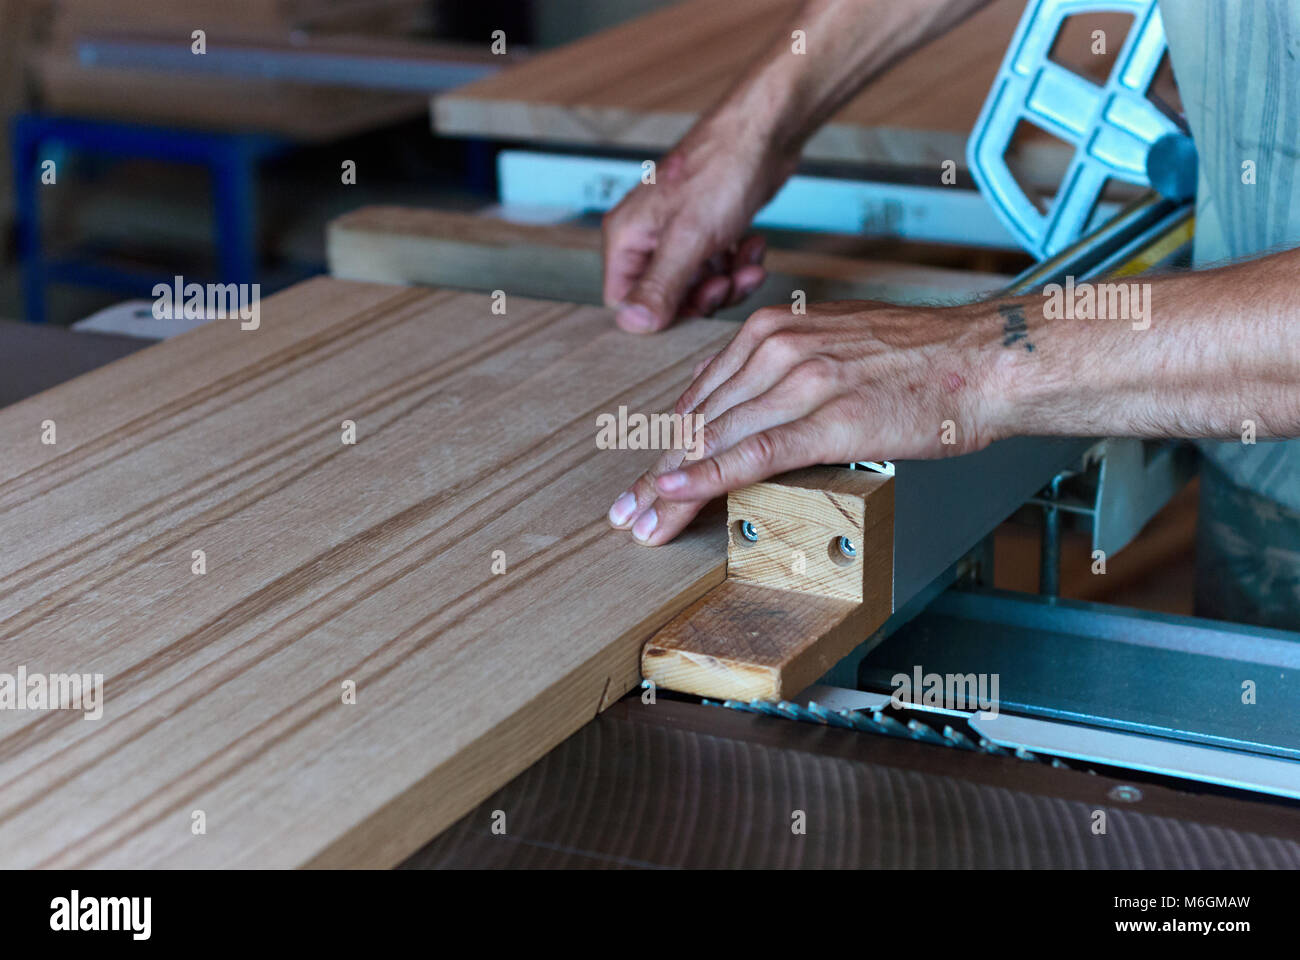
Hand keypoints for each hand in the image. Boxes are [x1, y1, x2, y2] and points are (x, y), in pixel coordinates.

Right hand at [602, 110, 797, 333]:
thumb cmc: (721, 171)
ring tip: (748, 262)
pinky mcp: (706, 231)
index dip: (659, 313)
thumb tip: (632, 325)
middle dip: (703, 297)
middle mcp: (645, 237)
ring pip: (695, 286)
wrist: (765, 131)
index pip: (624, 301)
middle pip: (664, 298)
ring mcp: (677, 234)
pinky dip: (737, 265)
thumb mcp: (688, 239)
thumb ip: (659, 286)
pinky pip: (716, 268)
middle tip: (728, 283)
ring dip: (727, 283)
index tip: (695, 305)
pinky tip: (753, 244)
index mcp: (625, 237)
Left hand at [607, 299, 1009, 543]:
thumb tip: (743, 409)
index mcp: (772, 332)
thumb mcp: (833, 348)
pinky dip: (708, 478)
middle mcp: (778, 351)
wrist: (985, 359)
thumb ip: (782, 374)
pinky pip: (754, 453)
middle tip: (626, 511)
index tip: (644, 478)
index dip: (665, 446)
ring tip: (643, 523)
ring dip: (670, 488)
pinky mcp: (830, 419)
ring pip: (716, 440)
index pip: (701, 398)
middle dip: (655, 474)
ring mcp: (802, 384)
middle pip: (698, 423)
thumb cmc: (920, 360)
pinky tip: (678, 497)